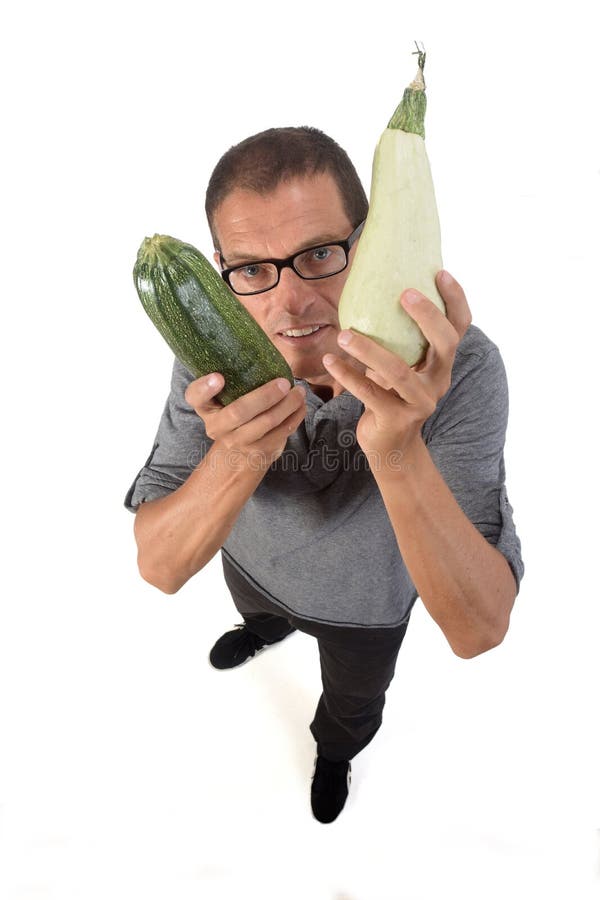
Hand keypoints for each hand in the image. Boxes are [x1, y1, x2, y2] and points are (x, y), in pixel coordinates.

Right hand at [184, 375, 306, 468]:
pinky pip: (281, 433)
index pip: (194, 397)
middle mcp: (217, 426)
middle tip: (283, 382)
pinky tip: (301, 405)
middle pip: (238, 412)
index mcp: (205, 407)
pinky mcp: (259, 450)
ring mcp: (237, 441)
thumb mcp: (224, 397)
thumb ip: (233, 377)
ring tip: (299, 391)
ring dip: (287, 406)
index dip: (204, 388)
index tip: (218, 377)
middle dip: (264, 396)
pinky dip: (295, 417)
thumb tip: (259, 347)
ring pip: (265, 423)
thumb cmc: (233, 412)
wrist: (236, 454)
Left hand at [322, 270, 471, 467]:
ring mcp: (420, 402)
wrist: (390, 445)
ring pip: (399, 372)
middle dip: (427, 317)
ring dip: (369, 350)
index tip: (440, 272)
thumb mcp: (399, 365)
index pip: (460, 327)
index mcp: (441, 363)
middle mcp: (438, 381)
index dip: (455, 300)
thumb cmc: (390, 394)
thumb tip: (370, 289)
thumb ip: (395, 339)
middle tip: (403, 294)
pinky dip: (347, 376)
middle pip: (445, 344)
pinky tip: (329, 361)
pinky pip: (370, 394)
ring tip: (343, 334)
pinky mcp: (396, 419)